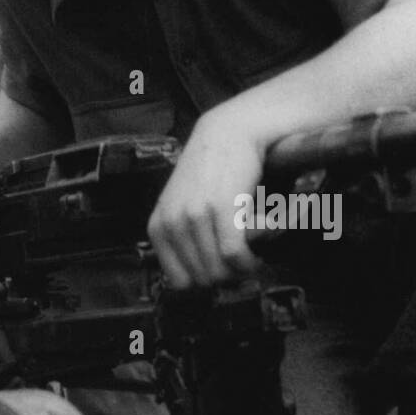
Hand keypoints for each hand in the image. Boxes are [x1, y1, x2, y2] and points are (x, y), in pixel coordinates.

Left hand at [147, 107, 264, 288]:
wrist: (230, 133)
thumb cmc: (211, 170)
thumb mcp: (181, 204)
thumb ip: (182, 236)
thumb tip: (199, 280)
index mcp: (159, 226)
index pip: (179, 281)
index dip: (205, 282)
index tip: (223, 273)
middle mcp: (173, 223)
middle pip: (203, 280)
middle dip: (227, 277)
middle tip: (242, 263)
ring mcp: (196, 216)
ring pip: (220, 271)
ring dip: (241, 270)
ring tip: (251, 255)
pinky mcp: (222, 210)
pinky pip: (235, 255)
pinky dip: (250, 262)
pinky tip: (256, 255)